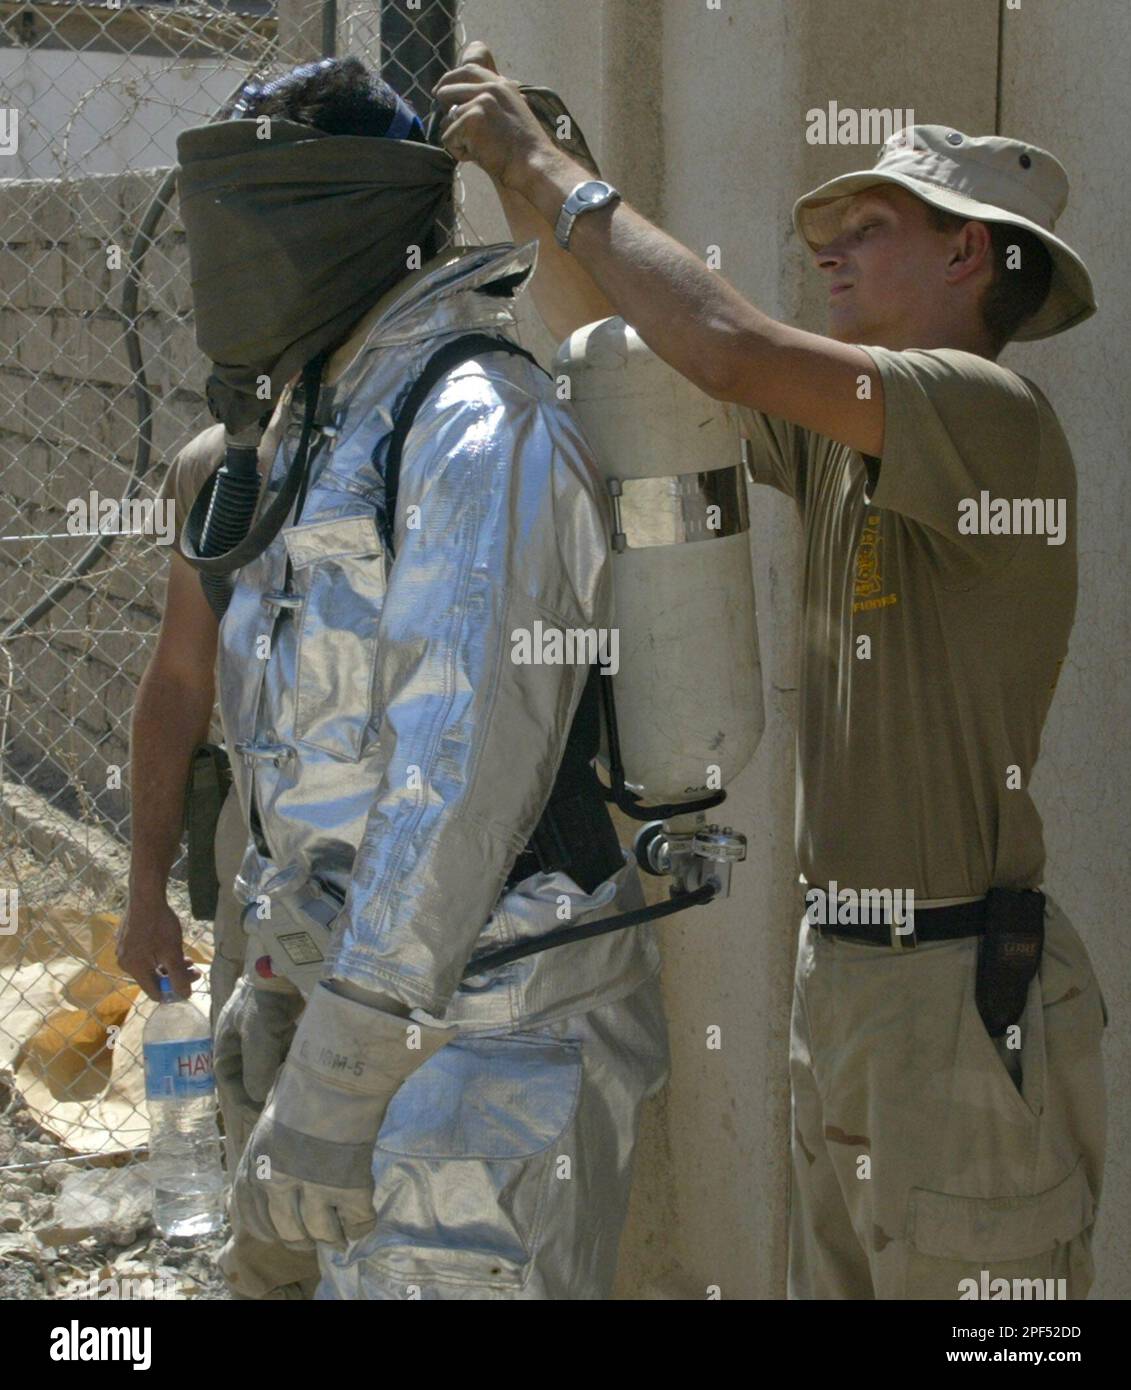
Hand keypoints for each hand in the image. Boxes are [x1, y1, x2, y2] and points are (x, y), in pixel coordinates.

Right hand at [115, 895, 200, 1000]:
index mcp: (134, 969)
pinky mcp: (126, 942)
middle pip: (154, 979)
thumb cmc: (160, 925)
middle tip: (194, 968)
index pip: (154, 993)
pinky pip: (145, 957)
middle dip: (175, 976)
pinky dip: (160, 956)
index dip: (174, 992)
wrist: (146, 897)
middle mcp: (125, 963)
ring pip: (151, 967)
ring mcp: (124, 952)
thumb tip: (185, 996)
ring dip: (170, 965)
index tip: (189, 983)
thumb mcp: (172, 953)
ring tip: (187, 959)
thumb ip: (178, 977)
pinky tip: (172, 947)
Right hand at [214, 974, 304, 1156]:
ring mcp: (264, 1030)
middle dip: (265, 1088)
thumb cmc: (264, 1000)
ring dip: (281, 1074)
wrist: (286, 963)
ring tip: (297, 1088)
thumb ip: (257, 1069)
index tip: (261, 1113)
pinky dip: (294, 1059)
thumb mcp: (257, 1036)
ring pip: (271, 1062)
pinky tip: (307, 1068)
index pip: (229, 1080)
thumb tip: (261, 1098)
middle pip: (251, 1072)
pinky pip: (287, 1049)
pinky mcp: (284, 1023)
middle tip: (282, 1103)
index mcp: (225, 1043)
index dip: (243, 1099)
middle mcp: (242, 1039)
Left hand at [229, 981, 453, 1249]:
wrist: (339, 1065)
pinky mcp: (348, 1186)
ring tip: (342, 1233)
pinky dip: (361, 1226)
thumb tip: (274, 1163)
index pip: (249, 1214)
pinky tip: (365, 1217)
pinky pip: (356, 1224)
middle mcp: (277, 1180)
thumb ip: (271, 1143)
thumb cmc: (307, 1077)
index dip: (267, 1228)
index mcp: (256, 1161)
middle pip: (285, 1232)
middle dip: (301, 1238)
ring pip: (320, 1235)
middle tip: (317, 1235)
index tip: (280, 1232)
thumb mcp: (272, 1112)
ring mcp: (313, 1186)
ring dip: (332, 1237)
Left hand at [432, 41, 567, 191]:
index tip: (440, 91)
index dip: (450, 80)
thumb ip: (491, 103)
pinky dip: (459, 152)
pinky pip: (448, 138)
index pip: (468, 70)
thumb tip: (460, 106)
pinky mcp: (471, 119)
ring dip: (458, 139)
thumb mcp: (512, 114)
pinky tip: (480, 156)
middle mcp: (490, 87)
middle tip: (454, 129)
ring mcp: (480, 101)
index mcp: (502, 85)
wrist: (534, 165)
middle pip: (447, 89)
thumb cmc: (524, 151)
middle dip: (444, 110)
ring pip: (447, 120)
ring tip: (482, 149)